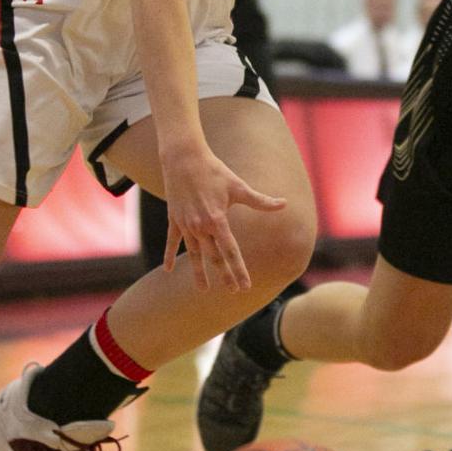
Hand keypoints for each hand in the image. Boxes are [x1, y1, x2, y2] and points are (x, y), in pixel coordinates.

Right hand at [161, 145, 285, 291]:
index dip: (239, 270)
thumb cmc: (214, 170)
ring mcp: (185, 224)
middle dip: (224, 275)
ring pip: (193, 254)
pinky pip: (172, 241)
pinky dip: (169, 255)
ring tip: (204, 290)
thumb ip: (260, 200)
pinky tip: (167, 271)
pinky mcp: (174, 219)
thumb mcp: (238, 186)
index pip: (231, 251)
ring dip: (198, 272)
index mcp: (217, 220)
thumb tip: (284, 203)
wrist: (184, 158)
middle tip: (233, 292)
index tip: (245, 286)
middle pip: (214, 257)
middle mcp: (200, 226)